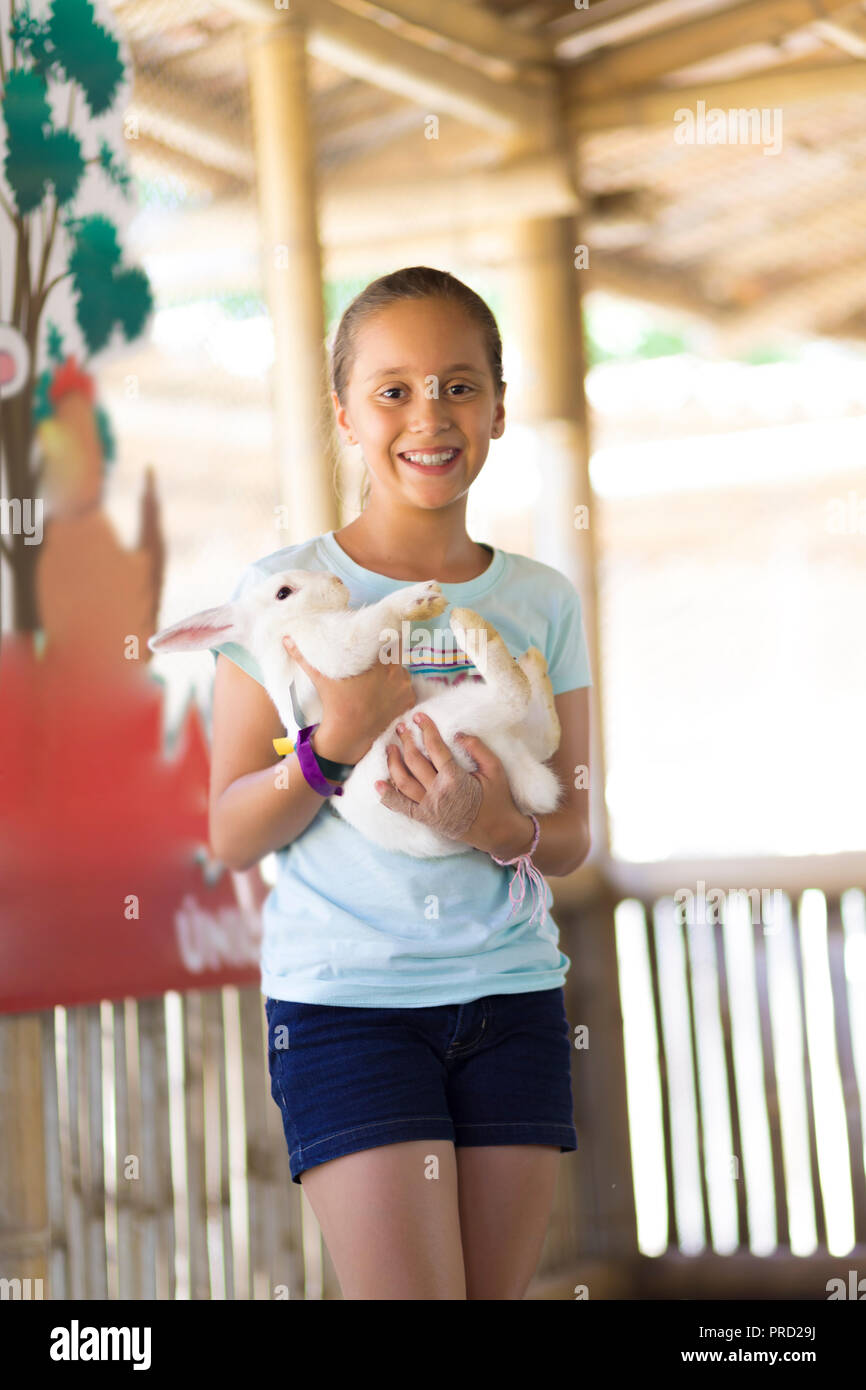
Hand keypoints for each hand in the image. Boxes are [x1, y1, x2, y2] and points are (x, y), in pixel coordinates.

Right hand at [283, 634, 415, 764]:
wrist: (348, 735)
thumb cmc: (335, 704)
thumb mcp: (321, 678)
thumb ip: (304, 656)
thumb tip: (286, 639)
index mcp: (380, 661)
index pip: (391, 639)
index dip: (386, 639)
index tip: (378, 642)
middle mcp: (397, 672)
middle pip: (397, 655)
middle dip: (388, 657)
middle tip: (374, 663)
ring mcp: (404, 688)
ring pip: (403, 672)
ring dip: (394, 674)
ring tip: (379, 680)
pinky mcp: (408, 702)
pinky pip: (408, 690)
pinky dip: (399, 691)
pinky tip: (386, 694)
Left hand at [374, 711, 530, 854]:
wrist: (497, 831)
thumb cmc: (498, 799)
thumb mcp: (495, 769)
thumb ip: (478, 748)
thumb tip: (458, 734)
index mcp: (455, 778)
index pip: (435, 747)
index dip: (426, 729)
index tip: (418, 717)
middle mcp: (437, 792)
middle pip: (414, 761)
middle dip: (406, 741)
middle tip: (400, 728)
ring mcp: (429, 807)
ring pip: (402, 781)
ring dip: (393, 763)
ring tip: (389, 748)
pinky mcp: (425, 819)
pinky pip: (402, 807)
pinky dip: (388, 797)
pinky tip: (378, 785)